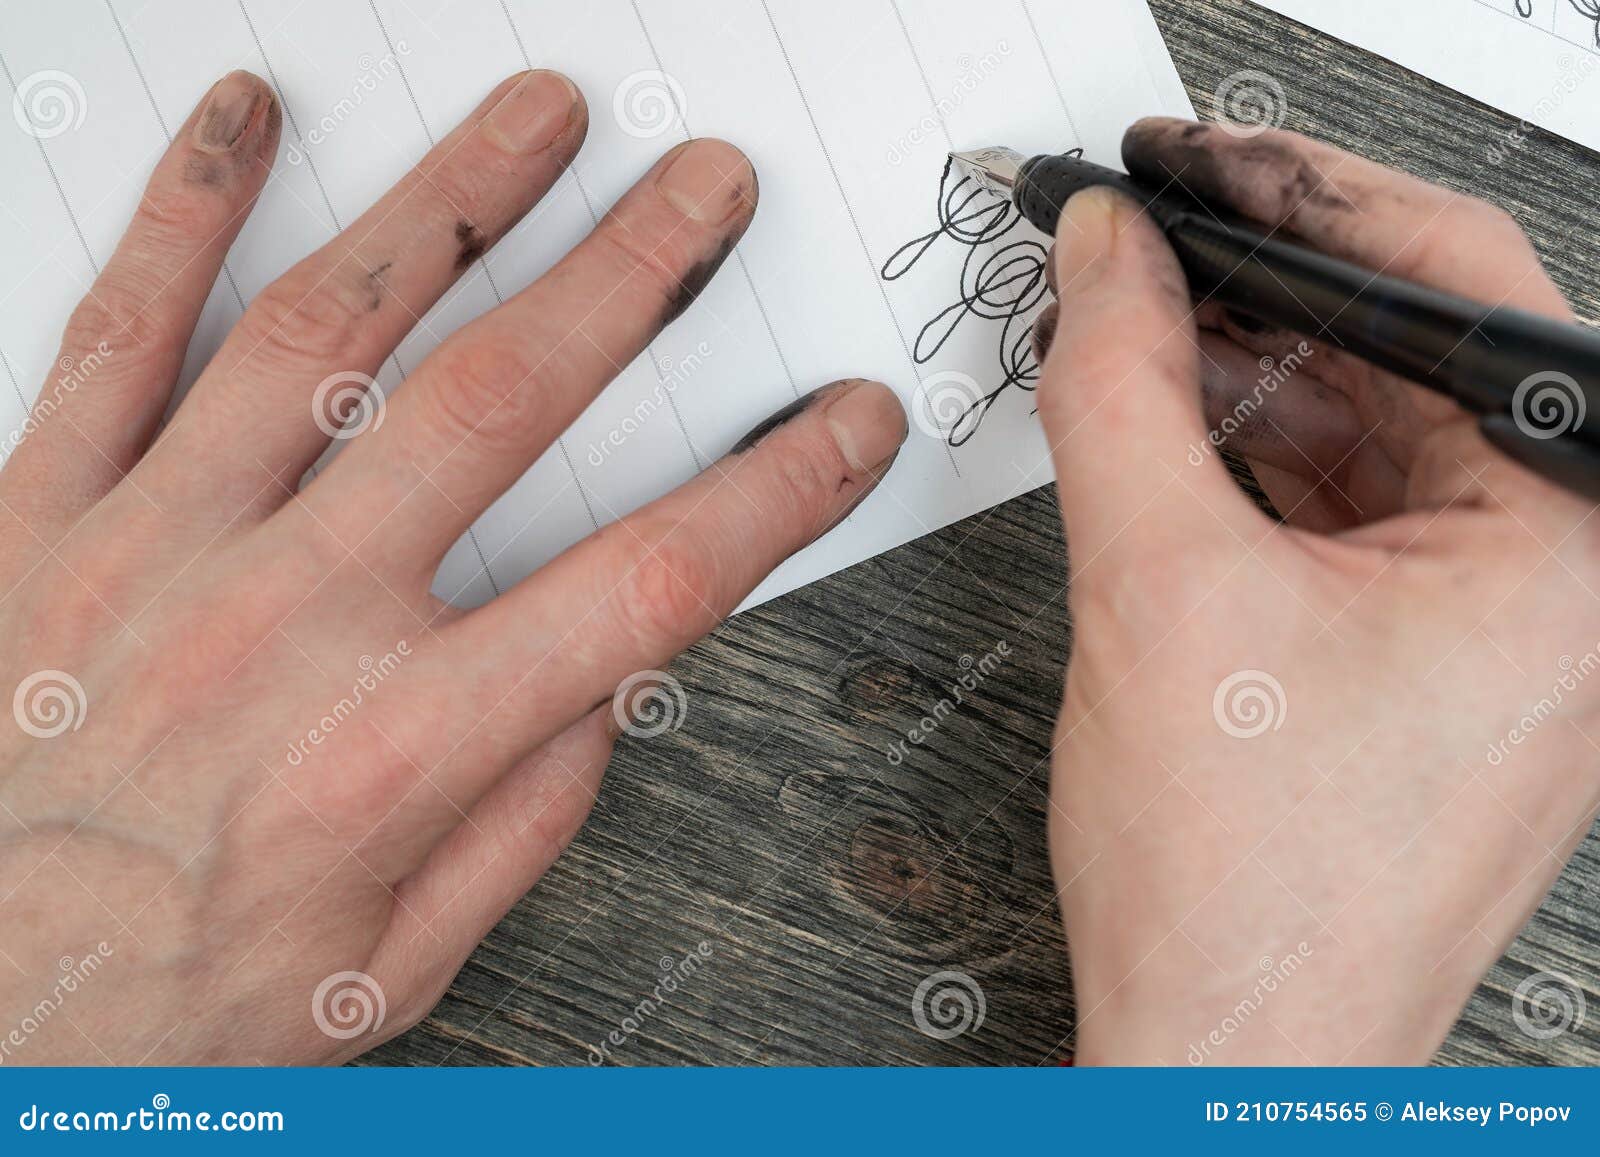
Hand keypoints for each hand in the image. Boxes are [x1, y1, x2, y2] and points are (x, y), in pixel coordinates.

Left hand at [0, 70, 904, 1063]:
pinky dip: (183, 212)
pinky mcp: (42, 519)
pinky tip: (244, 125)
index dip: (769, 495)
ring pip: (326, 333)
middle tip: (700, 190)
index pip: (641, 586)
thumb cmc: (162, 1003)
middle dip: (627, 276)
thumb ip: (523, 819)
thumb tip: (603, 685)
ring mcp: (152, 551)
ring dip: (452, 205)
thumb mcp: (396, 965)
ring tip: (535, 122)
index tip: (839, 428)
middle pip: (496, 404)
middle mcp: (280, 625)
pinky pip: (115, 334)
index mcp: (393, 749)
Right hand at [1035, 118, 1598, 1063]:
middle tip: (1135, 245)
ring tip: (1124, 332)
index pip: (1451, 282)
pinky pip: (1341, 509)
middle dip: (1249, 292)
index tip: (1189, 165)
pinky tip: (1160, 424)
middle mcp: (1565, 577)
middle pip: (1401, 356)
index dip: (1293, 199)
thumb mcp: (1158, 588)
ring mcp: (1500, 621)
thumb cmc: (1252, 893)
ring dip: (1236, 376)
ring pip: (1364, 431)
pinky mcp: (1430, 656)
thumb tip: (1109, 261)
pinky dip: (1246, 459)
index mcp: (1571, 542)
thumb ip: (1121, 386)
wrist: (1230, 1055)